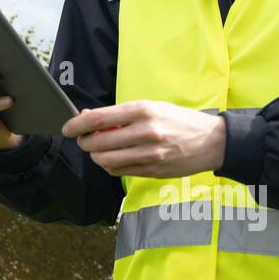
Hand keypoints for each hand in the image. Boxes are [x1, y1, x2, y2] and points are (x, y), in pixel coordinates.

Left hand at [61, 99, 225, 177]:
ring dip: (96, 156)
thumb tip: (87, 116)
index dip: (76, 125)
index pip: (98, 119)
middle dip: (84, 142)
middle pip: (97, 143)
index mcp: (143, 111)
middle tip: (84, 139)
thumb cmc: (178, 120)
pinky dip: (110, 166)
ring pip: (105, 161)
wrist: (211, 141)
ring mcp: (149, 155)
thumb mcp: (150, 107)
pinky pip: (119, 172)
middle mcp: (145, 133)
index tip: (67, 128)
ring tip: (100, 149)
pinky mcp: (152, 172)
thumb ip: (119, 114)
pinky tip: (115, 158)